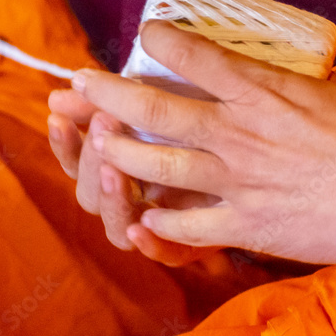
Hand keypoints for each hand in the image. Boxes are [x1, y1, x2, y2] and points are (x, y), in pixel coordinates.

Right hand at [48, 88, 222, 266]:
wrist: (275, 162)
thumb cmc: (222, 117)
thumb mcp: (177, 96)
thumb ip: (129, 91)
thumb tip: (74, 81)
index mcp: (123, 158)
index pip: (77, 158)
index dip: (64, 140)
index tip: (61, 109)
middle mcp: (135, 194)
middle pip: (89, 192)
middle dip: (89, 159)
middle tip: (104, 124)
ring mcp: (162, 221)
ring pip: (116, 225)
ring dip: (110, 199)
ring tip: (115, 170)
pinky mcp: (196, 242)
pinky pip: (167, 253)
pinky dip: (150, 244)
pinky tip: (140, 228)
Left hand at [71, 21, 335, 264]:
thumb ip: (291, 79)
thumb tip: (270, 64)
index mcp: (264, 90)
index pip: (193, 55)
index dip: (158, 40)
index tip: (143, 35)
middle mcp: (240, 132)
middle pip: (153, 110)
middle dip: (107, 93)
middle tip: (80, 83)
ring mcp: (239, 182)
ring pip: (156, 166)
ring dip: (119, 153)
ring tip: (100, 143)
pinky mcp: (249, 225)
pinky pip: (187, 227)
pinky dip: (159, 223)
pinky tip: (145, 215)